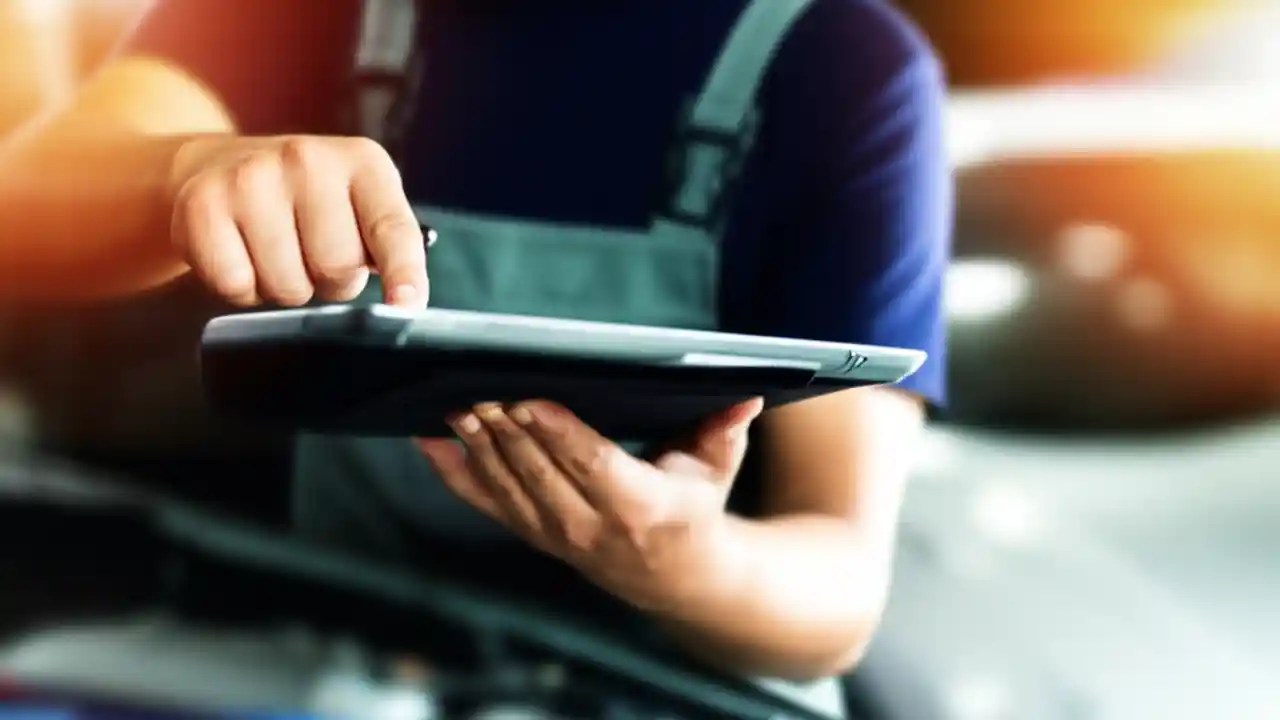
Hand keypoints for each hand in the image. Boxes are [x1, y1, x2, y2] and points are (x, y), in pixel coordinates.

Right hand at [167, 134, 426, 307]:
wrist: (217, 166)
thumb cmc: (306, 202)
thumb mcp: (358, 207)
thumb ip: (385, 248)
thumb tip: (404, 303)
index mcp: (363, 162)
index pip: (391, 229)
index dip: (403, 272)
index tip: (407, 305)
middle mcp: (309, 159)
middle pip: (336, 268)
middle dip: (329, 283)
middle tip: (312, 259)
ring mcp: (252, 176)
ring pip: (287, 285)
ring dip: (284, 287)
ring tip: (275, 253)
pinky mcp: (202, 202)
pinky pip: (235, 285)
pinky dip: (240, 288)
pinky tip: (240, 255)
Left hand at [415, 399, 764, 611]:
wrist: (676, 579)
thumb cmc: (695, 508)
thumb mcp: (718, 468)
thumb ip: (726, 429)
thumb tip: (745, 394)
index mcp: (639, 506)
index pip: (590, 464)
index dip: (556, 432)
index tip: (526, 400)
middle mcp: (591, 527)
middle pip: (538, 471)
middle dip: (505, 428)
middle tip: (477, 385)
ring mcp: (556, 535)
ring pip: (507, 486)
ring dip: (477, 445)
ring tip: (455, 403)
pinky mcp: (533, 533)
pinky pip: (485, 502)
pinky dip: (454, 472)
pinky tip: (430, 440)